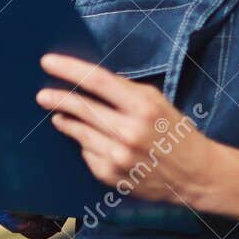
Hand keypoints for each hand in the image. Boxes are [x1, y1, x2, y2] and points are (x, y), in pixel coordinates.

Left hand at [36, 52, 213, 203]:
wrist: (196, 174)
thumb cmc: (175, 132)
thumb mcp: (157, 102)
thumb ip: (124, 92)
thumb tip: (86, 82)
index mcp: (143, 106)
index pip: (97, 81)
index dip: (69, 69)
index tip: (48, 62)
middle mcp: (129, 131)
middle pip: (81, 107)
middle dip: (58, 98)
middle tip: (42, 95)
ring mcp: (118, 156)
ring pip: (78, 132)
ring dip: (66, 121)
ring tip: (59, 116)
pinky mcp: (112, 175)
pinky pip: (87, 154)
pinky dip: (86, 145)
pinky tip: (93, 142)